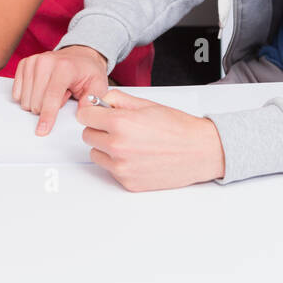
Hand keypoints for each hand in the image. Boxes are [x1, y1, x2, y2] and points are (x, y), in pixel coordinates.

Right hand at [13, 45, 109, 134]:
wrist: (79, 56)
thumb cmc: (87, 71)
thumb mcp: (99, 84)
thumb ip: (92, 100)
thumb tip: (83, 113)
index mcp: (65, 67)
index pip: (52, 96)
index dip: (47, 116)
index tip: (42, 130)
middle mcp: (46, 62)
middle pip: (36, 101)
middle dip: (48, 108)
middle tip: (63, 95)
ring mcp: (33, 62)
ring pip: (25, 99)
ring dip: (39, 102)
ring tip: (54, 91)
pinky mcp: (24, 64)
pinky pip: (17, 93)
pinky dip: (29, 97)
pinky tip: (42, 89)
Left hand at [76, 89, 224, 191]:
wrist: (199, 151)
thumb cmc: (177, 128)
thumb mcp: (146, 104)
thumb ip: (117, 100)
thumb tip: (98, 101)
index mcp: (120, 123)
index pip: (83, 116)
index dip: (92, 112)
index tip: (97, 113)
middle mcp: (118, 147)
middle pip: (88, 136)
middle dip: (99, 129)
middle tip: (119, 127)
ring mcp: (122, 167)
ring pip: (96, 154)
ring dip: (107, 148)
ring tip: (131, 143)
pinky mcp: (128, 182)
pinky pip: (111, 170)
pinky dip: (119, 163)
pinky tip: (138, 157)